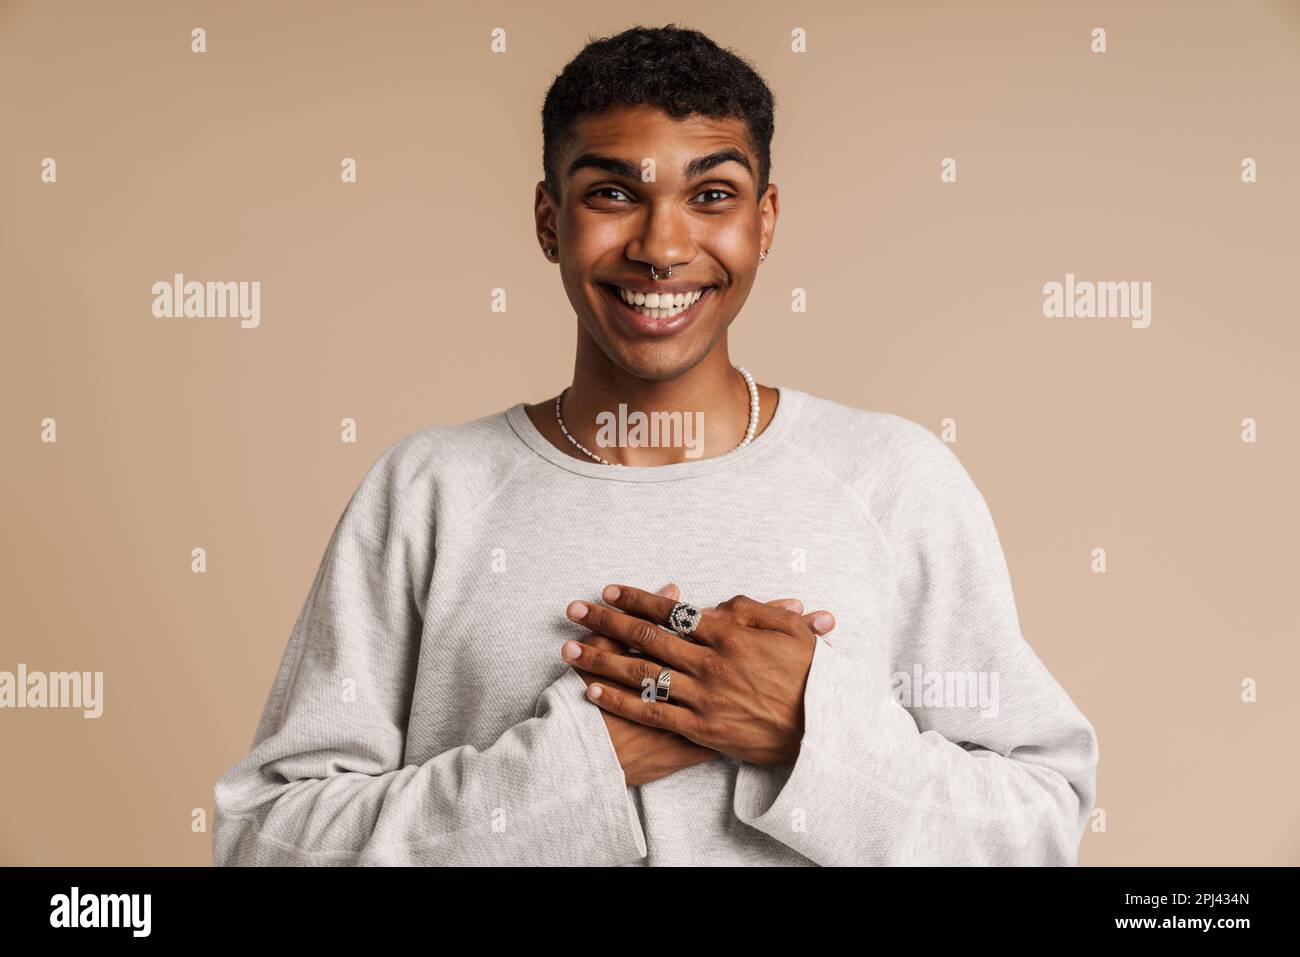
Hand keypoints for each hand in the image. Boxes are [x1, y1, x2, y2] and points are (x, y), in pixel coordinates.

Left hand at [563, 585, 833, 767]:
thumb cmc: (811, 677)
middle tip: (574, 609)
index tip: (609, 590)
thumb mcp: (791, 630)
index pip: (673, 610)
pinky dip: (620, 701)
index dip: (637, 598)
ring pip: (641, 674)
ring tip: (568, 648)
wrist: (825, 731)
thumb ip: (753, 609)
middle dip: (605, 621)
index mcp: (731, 634)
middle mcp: (711, 663)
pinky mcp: (702, 730)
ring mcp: (704, 697)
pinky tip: (593, 691)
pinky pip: (652, 712)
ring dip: (600, 659)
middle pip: (647, 637)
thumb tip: (718, 602)